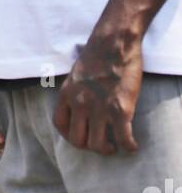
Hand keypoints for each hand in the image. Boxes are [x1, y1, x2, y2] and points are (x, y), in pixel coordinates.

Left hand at [53, 34, 142, 154]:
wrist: (115, 42)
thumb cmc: (98, 54)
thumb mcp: (76, 74)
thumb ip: (75, 92)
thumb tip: (80, 108)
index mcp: (67, 93)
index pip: (60, 124)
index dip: (70, 135)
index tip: (82, 136)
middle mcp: (80, 103)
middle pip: (78, 141)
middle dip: (90, 146)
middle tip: (101, 142)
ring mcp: (100, 108)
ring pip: (98, 146)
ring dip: (107, 150)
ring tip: (115, 145)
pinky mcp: (120, 109)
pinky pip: (123, 139)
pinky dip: (129, 147)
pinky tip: (133, 145)